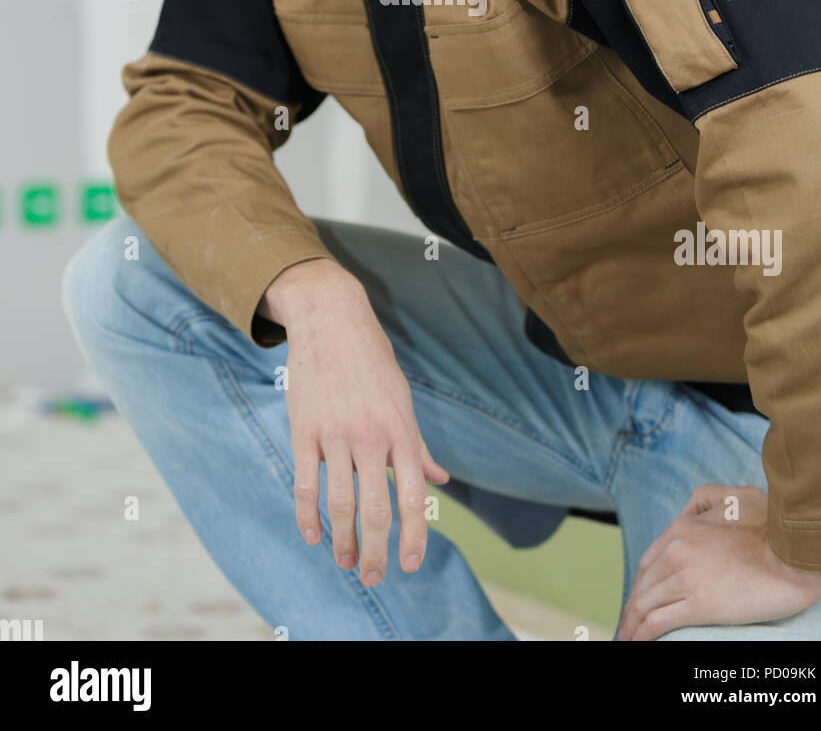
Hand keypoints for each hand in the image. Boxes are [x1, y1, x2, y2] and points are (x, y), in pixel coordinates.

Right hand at [266, 258, 449, 586]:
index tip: (410, 564)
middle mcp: (371, 436)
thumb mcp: (403, 399)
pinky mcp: (304, 429)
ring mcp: (335, 434)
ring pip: (339, 502)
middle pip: (375, 509)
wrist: (332, 319)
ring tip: (345, 562)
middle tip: (374, 577)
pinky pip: (305, 481)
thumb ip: (418, 445)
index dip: (413, 536)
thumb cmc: (372, 361)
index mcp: (401, 430)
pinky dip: (307, 514)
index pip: (412, 496)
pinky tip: (312, 535)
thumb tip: (441, 480)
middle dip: (376, 550)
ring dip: (342, 540)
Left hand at [616, 484, 820, 639]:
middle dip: (633, 604)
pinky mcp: (699, 606)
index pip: (649, 560)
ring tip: (627, 636)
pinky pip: (659, 621)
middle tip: (627, 621)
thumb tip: (689, 510)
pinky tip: (638, 641)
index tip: (638, 595)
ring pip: (646, 603)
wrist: (793, 554)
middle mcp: (677, 552)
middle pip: (644, 583)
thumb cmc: (772, 525)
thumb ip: (706, 499)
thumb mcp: (734, 496)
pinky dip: (643, 633)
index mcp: (683, 528)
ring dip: (633, 622)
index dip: (641, 581)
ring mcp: (686, 579)